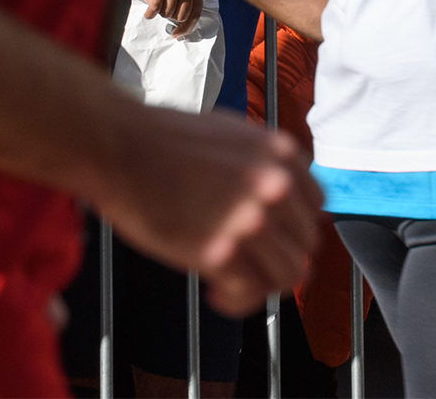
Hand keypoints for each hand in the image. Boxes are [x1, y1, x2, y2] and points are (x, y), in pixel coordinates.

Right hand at [94, 104, 321, 315]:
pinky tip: (215, 293)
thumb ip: (262, 163)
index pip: (315, 205)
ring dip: (262, 286)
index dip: (293, 228)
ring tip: (232, 284)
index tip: (273, 239)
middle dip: (279, 259)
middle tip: (250, 266)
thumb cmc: (163, 140)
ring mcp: (251, 219)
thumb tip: (277, 193)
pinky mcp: (221, 251)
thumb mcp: (233, 135)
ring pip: (289, 274)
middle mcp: (275, 186)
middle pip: (306, 243)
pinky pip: (250, 292)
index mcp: (281, 154)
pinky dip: (237, 302)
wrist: (120, 147)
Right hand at [134, 0, 203, 34]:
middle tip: (163, 8)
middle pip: (181, 16)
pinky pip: (154, 9)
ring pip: (167, 13)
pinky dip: (150, 13)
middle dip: (170, 16)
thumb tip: (184, 21)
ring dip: (159, 12)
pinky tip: (148, 10)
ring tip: (156, 1)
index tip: (179, 34)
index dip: (187, 27)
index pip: (196, 13)